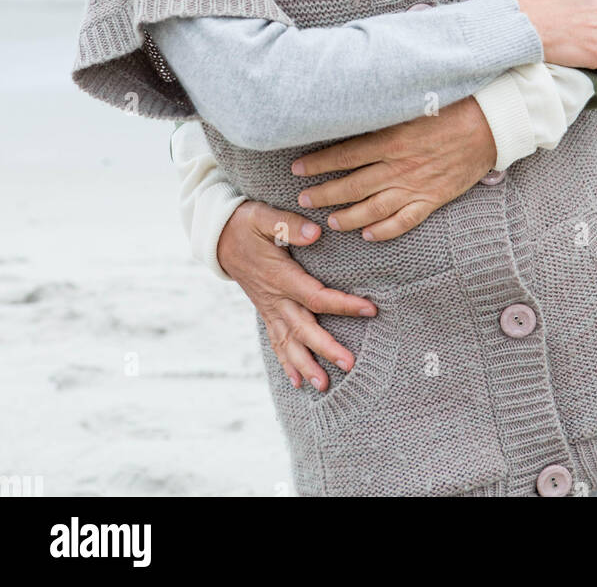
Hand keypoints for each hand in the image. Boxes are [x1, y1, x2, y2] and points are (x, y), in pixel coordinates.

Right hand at [216, 200, 378, 392]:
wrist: (219, 238)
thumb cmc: (245, 224)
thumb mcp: (263, 217)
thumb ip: (288, 225)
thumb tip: (315, 234)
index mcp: (281, 276)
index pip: (315, 296)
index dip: (342, 304)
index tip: (369, 310)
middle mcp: (275, 298)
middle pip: (303, 328)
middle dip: (326, 348)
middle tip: (349, 364)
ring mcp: (270, 308)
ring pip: (289, 342)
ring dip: (306, 365)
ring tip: (324, 386)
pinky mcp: (267, 312)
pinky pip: (276, 342)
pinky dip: (287, 363)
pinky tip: (298, 382)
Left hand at [291, 96, 497, 240]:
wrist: (490, 124)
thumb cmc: (452, 105)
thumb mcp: (412, 102)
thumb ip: (383, 111)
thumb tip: (353, 110)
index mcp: (391, 138)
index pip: (344, 155)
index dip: (317, 164)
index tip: (297, 169)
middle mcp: (398, 165)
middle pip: (351, 185)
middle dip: (323, 194)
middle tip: (303, 199)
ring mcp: (415, 185)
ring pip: (372, 208)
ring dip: (347, 216)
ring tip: (330, 221)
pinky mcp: (432, 198)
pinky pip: (404, 221)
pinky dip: (384, 231)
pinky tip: (367, 235)